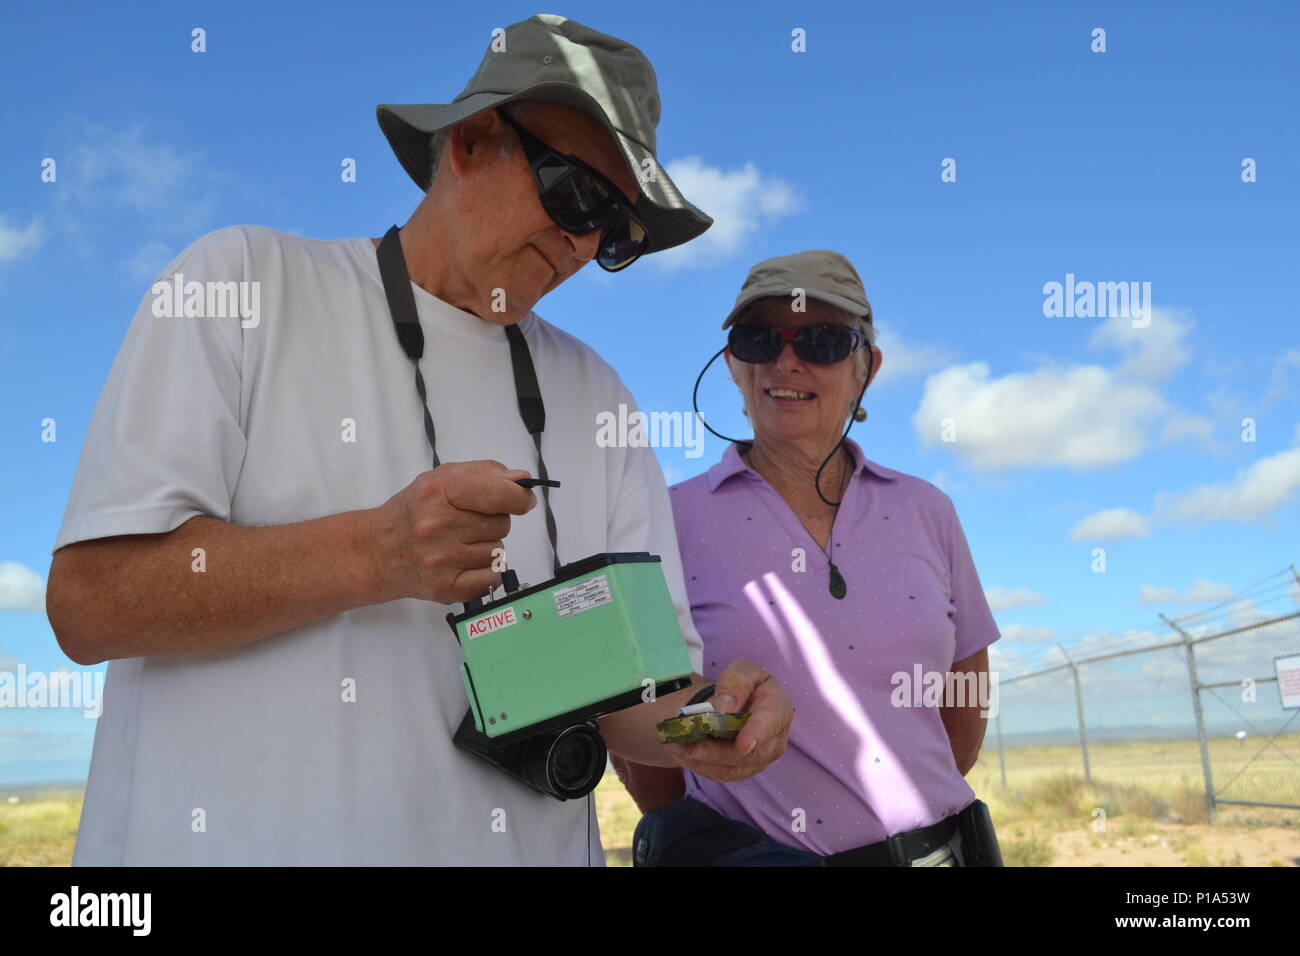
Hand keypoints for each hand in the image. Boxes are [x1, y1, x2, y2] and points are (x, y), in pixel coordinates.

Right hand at [366, 460, 537, 604]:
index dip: (520, 498)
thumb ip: (485, 473)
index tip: (523, 500)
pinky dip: (485, 572)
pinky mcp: (445, 587)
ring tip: (458, 544)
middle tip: (466, 523)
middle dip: (493, 521)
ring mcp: (441, 559)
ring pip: (499, 550)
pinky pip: (492, 578)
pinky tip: (464, 564)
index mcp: (439, 491)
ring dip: (487, 547)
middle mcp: (438, 525)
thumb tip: (522, 479)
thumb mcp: (441, 478)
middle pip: (502, 523)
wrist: (376, 552)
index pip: (499, 494)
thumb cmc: (412, 513)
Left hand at [663, 659, 792, 782]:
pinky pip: (719, 774)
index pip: (770, 722)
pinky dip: (697, 765)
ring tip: (673, 746)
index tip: (742, 744)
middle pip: (748, 755)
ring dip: (700, 760)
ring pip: (730, 769)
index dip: (757, 734)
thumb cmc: (745, 684)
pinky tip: (678, 752)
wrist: (743, 701)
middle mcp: (773, 741)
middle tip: (687, 745)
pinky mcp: (740, 770)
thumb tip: (724, 709)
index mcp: (779, 709)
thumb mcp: (742, 672)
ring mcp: (758, 760)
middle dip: (716, 752)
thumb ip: (736, 684)